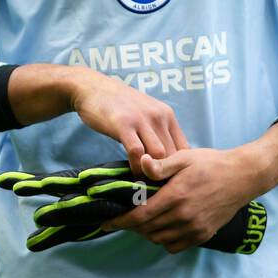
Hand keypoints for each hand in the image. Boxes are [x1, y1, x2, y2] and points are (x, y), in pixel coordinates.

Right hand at [68, 71, 189, 174]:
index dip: (179, 168)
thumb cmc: (119, 106)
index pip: (184, 148)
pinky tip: (132, 174)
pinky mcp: (124, 124)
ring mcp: (142, 119)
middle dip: (167, 174)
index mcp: (167, 115)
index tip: (169, 181)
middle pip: (173, 154)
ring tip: (146, 184)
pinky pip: (137, 152)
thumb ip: (157, 133)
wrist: (93, 88)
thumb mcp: (145, 114)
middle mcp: (159, 116)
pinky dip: (137, 167)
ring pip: (158, 154)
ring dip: (153, 173)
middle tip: (158, 189)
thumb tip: (167, 161)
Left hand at [101, 148, 260, 253]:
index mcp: (176, 196)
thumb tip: (140, 163)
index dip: (120, 221)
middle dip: (132, 225)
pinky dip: (164, 240)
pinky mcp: (203, 235)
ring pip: (159, 239)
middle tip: (125, 216)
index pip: (140, 215)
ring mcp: (194, 228)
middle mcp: (184, 216)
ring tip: (144, 219)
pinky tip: (163, 226)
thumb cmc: (211, 164)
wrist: (242, 177)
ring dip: (147, 232)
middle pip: (146, 229)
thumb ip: (161, 165)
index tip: (106, 222)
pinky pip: (174, 246)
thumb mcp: (184, 157)